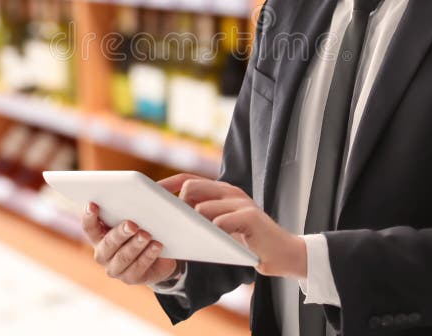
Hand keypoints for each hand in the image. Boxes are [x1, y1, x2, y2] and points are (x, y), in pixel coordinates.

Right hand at [81, 202, 178, 285]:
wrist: (158, 256)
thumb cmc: (145, 226)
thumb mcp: (143, 211)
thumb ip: (148, 196)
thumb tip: (166, 183)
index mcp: (99, 234)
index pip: (89, 226)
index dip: (89, 216)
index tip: (93, 204)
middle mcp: (103, 253)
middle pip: (107, 243)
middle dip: (119, 233)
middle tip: (132, 224)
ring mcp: (115, 268)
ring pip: (123, 257)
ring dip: (135, 245)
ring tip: (147, 235)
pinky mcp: (131, 278)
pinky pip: (138, 268)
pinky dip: (148, 256)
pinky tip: (157, 246)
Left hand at [159, 174, 306, 279]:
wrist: (282, 253)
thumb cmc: (247, 242)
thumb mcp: (221, 226)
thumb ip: (203, 217)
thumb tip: (172, 217)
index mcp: (221, 191)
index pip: (188, 179)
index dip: (167, 184)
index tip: (149, 195)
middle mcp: (230, 191)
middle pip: (191, 186)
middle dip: (175, 205)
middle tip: (167, 223)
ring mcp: (241, 202)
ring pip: (203, 206)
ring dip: (191, 224)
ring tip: (185, 237)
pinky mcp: (250, 217)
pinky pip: (221, 222)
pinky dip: (211, 232)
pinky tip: (209, 243)